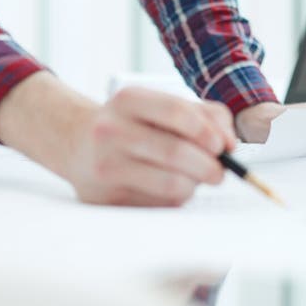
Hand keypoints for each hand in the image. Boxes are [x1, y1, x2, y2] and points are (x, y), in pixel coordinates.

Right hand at [0, 72, 235, 207]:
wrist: (76, 142)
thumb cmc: (129, 123)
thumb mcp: (156, 105)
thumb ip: (200, 114)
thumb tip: (229, 143)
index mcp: (127, 100)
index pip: (176, 112)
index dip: (209, 131)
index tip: (225, 145)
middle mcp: (111, 129)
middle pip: (176, 152)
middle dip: (210, 166)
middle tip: (220, 172)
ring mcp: (105, 165)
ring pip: (170, 185)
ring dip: (194, 186)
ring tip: (194, 180)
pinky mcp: (105, 198)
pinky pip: (157, 206)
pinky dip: (173, 201)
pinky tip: (167, 189)